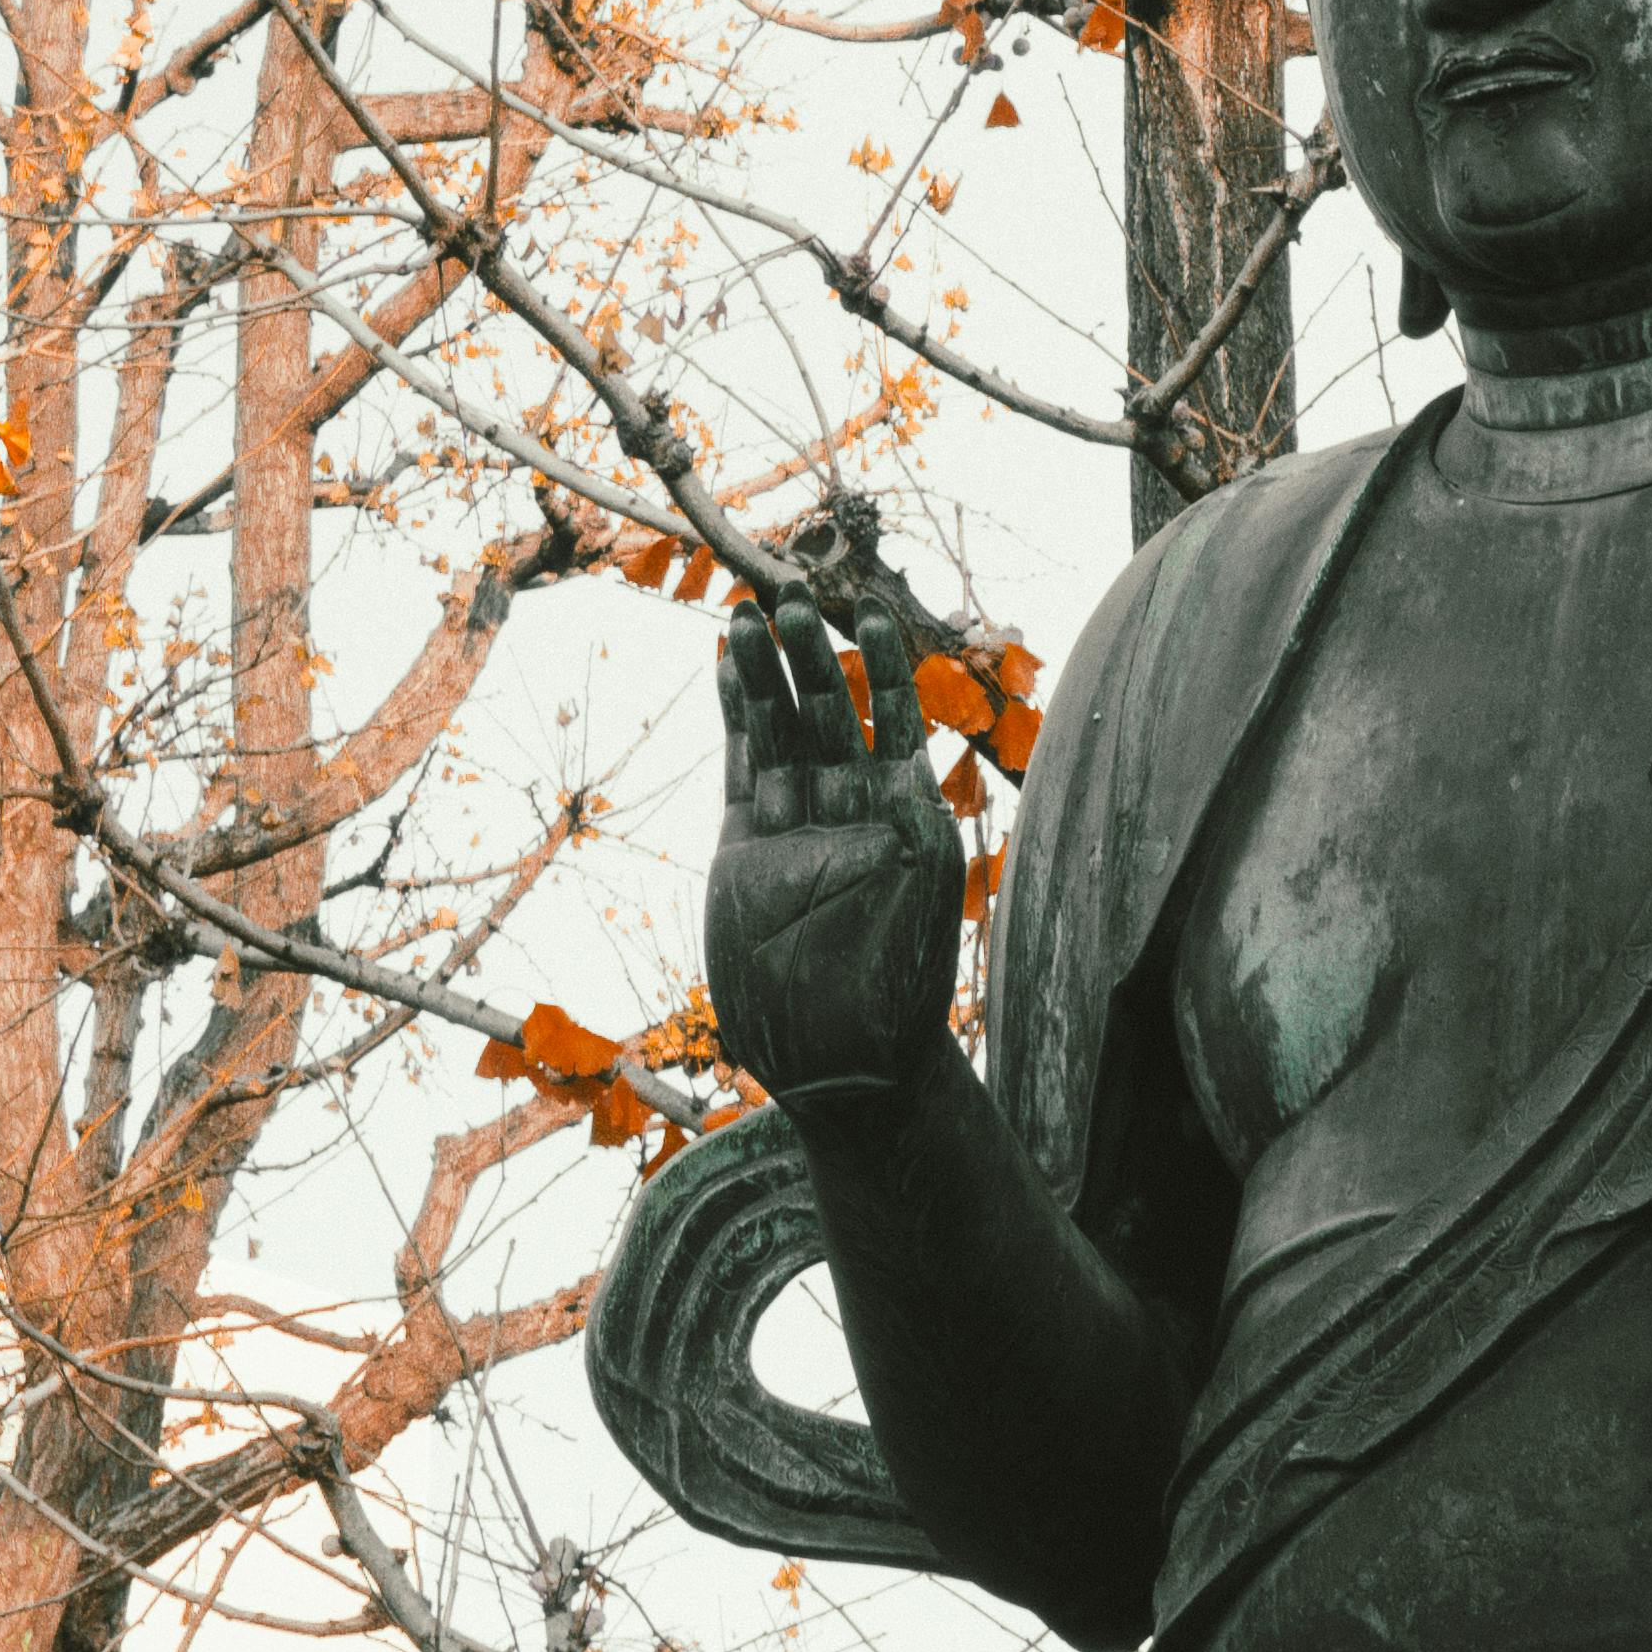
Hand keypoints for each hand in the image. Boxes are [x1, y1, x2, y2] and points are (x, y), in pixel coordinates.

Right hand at [706, 600, 968, 1115]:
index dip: (882, 668)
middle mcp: (849, 811)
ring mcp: (794, 827)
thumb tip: (906, 774)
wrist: (843, 1056)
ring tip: (749, 617)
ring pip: (779, 733)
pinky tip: (728, 672)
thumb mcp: (923, 894)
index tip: (870, 614)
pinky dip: (736, 722)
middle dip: (812, 657)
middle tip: (792, 595)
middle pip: (827, 714)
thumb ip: (915, 829)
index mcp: (903, 811)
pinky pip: (742, 772)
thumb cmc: (898, 980)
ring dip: (765, 676)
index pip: (892, 720)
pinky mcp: (744, 852)